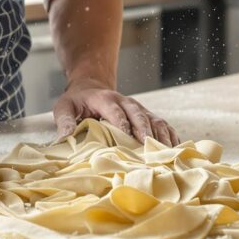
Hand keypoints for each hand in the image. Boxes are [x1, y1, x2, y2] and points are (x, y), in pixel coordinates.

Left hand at [52, 78, 175, 144]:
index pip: (115, 110)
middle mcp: (125, 101)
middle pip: (138, 114)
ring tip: (165, 151)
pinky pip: (161, 124)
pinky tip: (174, 149)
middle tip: (148, 145)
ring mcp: (137, 108)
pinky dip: (169, 135)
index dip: (121, 122)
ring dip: (160, 134)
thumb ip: (64, 121)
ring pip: (153, 119)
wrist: (90, 86)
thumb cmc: (77, 101)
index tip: (127, 135)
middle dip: (144, 129)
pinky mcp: (146, 115)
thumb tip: (65, 138)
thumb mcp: (64, 107)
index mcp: (105, 99)